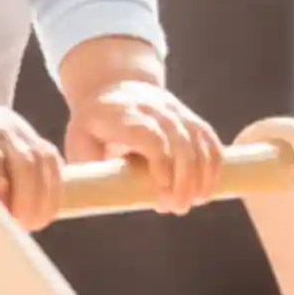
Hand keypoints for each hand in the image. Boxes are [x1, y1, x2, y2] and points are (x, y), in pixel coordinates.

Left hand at [64, 81, 222, 214]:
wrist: (113, 86)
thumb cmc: (93, 126)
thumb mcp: (78, 141)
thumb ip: (89, 167)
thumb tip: (102, 195)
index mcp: (120, 114)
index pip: (148, 134)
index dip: (161, 161)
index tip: (163, 190)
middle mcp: (151, 107)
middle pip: (178, 139)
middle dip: (183, 177)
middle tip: (179, 207)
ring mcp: (173, 110)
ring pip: (197, 139)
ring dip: (202, 173)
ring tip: (196, 201)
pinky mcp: (189, 116)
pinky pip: (209, 138)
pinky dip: (214, 163)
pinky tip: (209, 187)